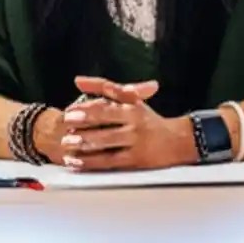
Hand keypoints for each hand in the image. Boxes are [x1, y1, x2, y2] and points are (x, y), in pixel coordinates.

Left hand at [60, 76, 196, 171]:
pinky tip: (77, 162)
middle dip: (82, 131)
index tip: (68, 114)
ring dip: (84, 148)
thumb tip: (77, 80)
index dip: (84, 111)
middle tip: (64, 134)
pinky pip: (111, 162)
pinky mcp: (136, 162)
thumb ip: (103, 87)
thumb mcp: (129, 99)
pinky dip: (92, 163)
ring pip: (107, 147)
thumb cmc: (147, 118)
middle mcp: (134, 127)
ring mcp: (136, 145)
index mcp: (131, 109)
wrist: (179, 141)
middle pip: (105, 129)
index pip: (104, 109)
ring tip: (67, 147)